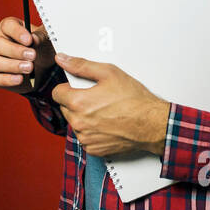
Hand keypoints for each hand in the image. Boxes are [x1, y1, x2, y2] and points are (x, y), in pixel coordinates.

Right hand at [0, 16, 56, 93]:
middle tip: (32, 56)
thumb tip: (34, 39)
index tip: (29, 40)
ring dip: (11, 65)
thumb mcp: (46, 40)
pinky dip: (6, 79)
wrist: (45, 69)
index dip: (17, 32)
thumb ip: (41, 37)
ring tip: (29, 68)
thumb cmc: (42, 48)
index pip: (7, 25)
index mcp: (10, 28)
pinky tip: (20, 79)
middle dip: (15, 50)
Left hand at [51, 53, 168, 157]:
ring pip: (75, 123)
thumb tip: (63, 59)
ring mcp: (86, 138)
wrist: (152, 124)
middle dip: (76, 102)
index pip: (56, 93)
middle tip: (97, 98)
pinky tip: (107, 123)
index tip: (78, 87)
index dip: (68, 87)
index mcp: (78, 102)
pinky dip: (92, 131)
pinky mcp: (94, 149)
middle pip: (65, 108)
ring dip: (84, 117)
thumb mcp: (108, 73)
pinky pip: (85, 138)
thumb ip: (81, 65)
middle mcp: (79, 123)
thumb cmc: (134, 100)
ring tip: (104, 111)